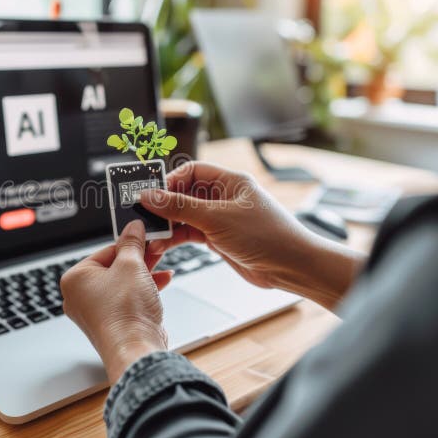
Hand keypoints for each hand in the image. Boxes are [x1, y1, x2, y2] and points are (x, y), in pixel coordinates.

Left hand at [61, 220, 173, 383]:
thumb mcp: (132, 264)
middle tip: (155, 249)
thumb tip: (133, 228)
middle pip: (113, 267)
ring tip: (161, 267)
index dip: (129, 243)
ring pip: (121, 284)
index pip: (105, 250)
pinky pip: (125, 300)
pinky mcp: (110, 324)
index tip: (144, 237)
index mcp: (74, 279)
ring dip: (144, 274)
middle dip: (138, 259)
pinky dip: (142, 291)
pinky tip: (160, 283)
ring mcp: (94, 313)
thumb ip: (132, 242)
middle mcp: (79, 296)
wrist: (136, 349)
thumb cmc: (126, 311)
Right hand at [140, 162, 364, 309]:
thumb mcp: (217, 218)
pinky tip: (164, 244)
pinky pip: (192, 233)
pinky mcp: (220, 238)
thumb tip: (151, 196)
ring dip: (169, 225)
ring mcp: (222, 218)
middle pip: (185, 194)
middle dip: (165, 206)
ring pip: (186, 216)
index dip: (170, 181)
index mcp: (230, 181)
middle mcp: (225, 197)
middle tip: (145, 216)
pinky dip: (177, 238)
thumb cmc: (268, 236)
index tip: (151, 194)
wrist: (292, 266)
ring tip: (152, 235)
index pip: (192, 171)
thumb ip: (181, 207)